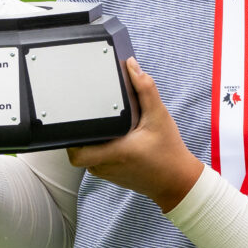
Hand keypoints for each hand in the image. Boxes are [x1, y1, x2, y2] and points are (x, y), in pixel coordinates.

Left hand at [67, 58, 203, 211]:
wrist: (177, 181)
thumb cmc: (168, 151)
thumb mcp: (159, 116)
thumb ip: (145, 89)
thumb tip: (132, 67)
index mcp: (113, 152)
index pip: (76, 151)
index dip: (70, 137)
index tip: (75, 119)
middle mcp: (105, 166)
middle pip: (76, 152)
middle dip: (79, 135)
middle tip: (87, 117)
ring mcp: (106, 173)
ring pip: (85, 157)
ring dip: (89, 142)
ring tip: (100, 125)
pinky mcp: (111, 176)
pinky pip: (95, 161)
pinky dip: (98, 149)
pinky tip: (111, 136)